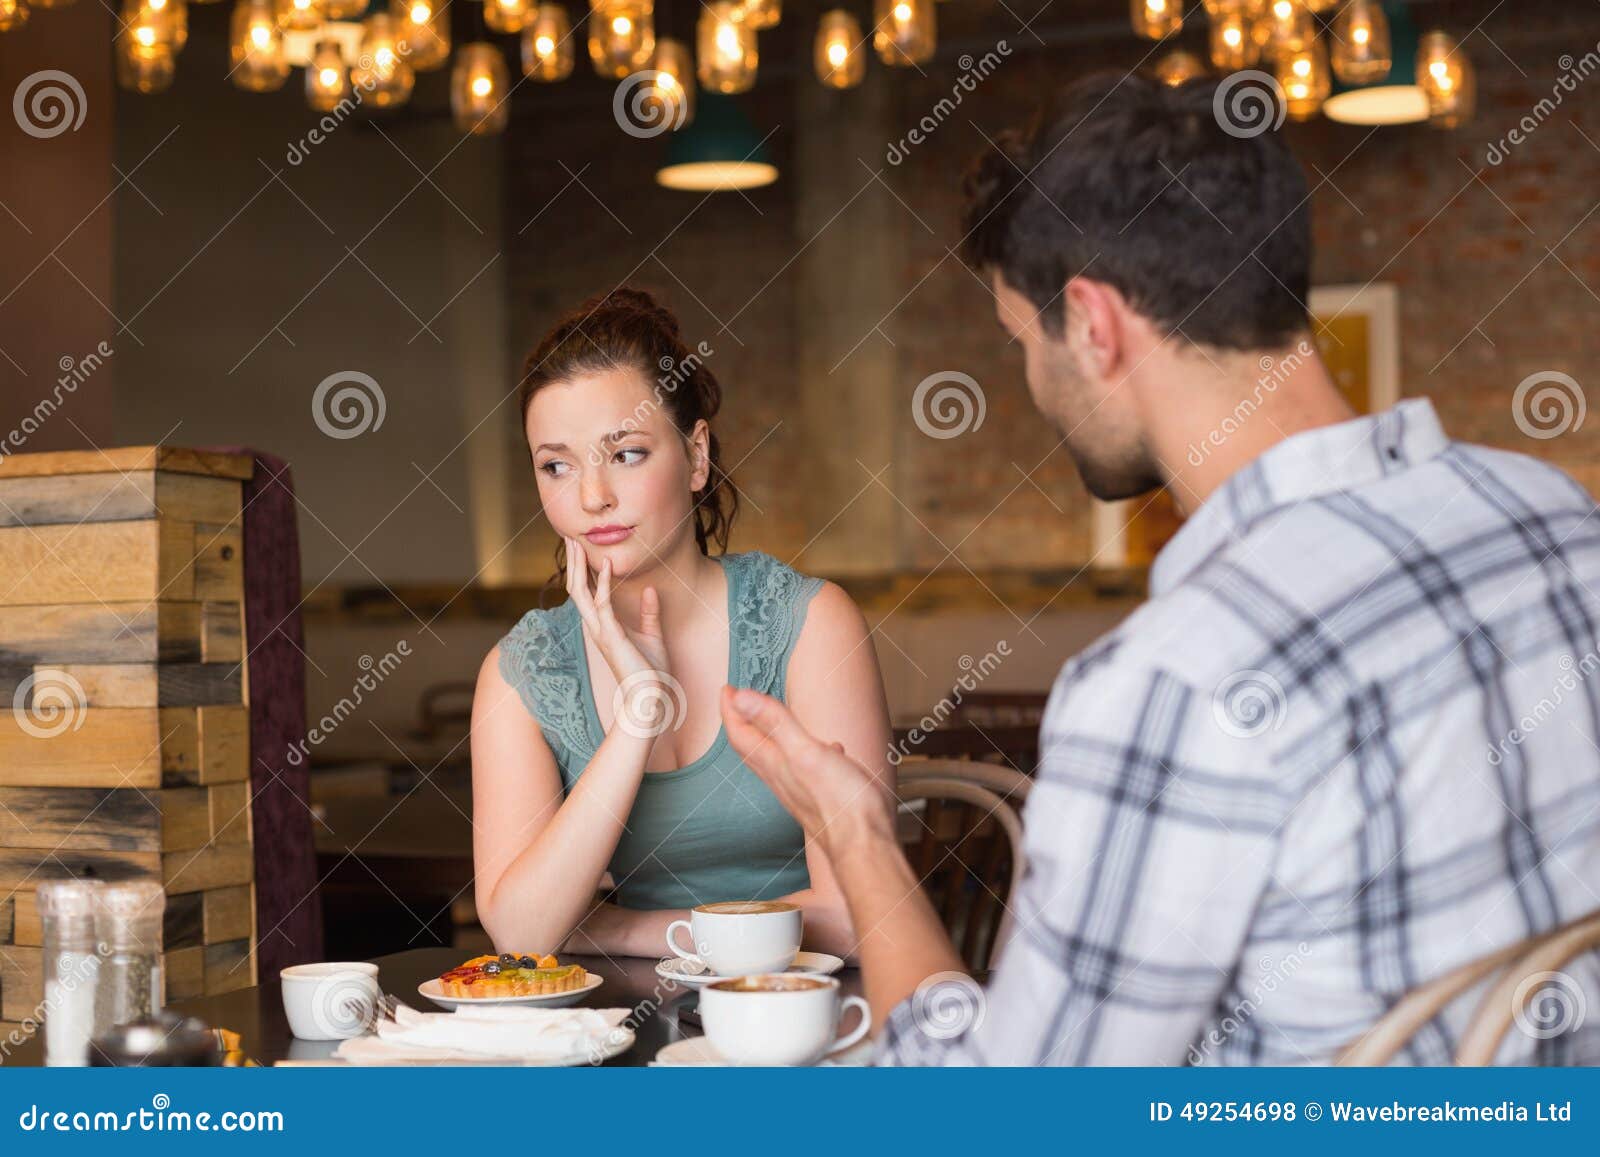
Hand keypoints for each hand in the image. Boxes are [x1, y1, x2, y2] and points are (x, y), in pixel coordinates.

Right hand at [564, 536, 670, 686]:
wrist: (650, 697)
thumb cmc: (650, 671)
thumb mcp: (653, 636)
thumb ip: (650, 614)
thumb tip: (651, 590)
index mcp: (603, 626)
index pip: (586, 592)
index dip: (581, 570)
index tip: (580, 548)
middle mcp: (596, 626)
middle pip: (576, 588)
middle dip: (572, 562)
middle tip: (569, 537)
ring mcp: (601, 631)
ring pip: (580, 592)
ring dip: (578, 566)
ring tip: (577, 543)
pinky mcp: (611, 636)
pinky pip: (602, 604)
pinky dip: (602, 583)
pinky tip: (605, 564)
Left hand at [719, 685, 892, 854]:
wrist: (864, 845)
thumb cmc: (840, 802)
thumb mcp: (805, 751)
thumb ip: (775, 722)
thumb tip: (740, 698)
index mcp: (775, 764)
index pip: (741, 734)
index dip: (730, 710)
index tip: (726, 689)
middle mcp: (781, 779)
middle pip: (751, 747)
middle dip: (742, 722)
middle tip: (737, 702)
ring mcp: (799, 790)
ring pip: (776, 758)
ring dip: (769, 736)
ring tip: (771, 722)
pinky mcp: (819, 797)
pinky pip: (805, 769)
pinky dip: (809, 752)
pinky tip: (829, 750)